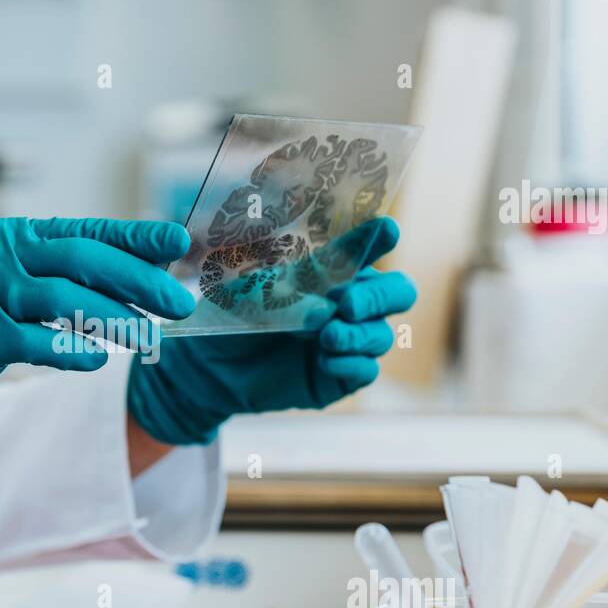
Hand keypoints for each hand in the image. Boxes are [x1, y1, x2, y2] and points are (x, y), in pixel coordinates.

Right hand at [0, 216, 194, 434]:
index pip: (86, 230)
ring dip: (115, 319)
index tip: (178, 241)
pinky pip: (35, 342)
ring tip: (150, 337)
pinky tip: (98, 359)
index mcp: (15, 237)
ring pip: (66, 300)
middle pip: (84, 259)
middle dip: (139, 280)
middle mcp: (2, 256)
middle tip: (179, 303)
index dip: (135, 236)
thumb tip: (130, 276)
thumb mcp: (1, 277)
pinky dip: (71, 349)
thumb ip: (54, 274)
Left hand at [126, 217, 415, 444]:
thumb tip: (323, 305)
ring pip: (382, 334)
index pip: (365, 250)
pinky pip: (366, 370)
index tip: (387, 230)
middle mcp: (348, 304)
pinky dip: (352, 363)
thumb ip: (288, 289)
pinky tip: (326, 360)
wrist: (209, 366)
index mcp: (331, 272)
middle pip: (397, 293)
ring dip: (359, 333)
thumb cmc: (231, 316)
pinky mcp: (340, 377)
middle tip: (348, 303)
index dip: (379, 239)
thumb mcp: (251, 292)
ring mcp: (349, 341)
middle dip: (381, 296)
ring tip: (327, 335)